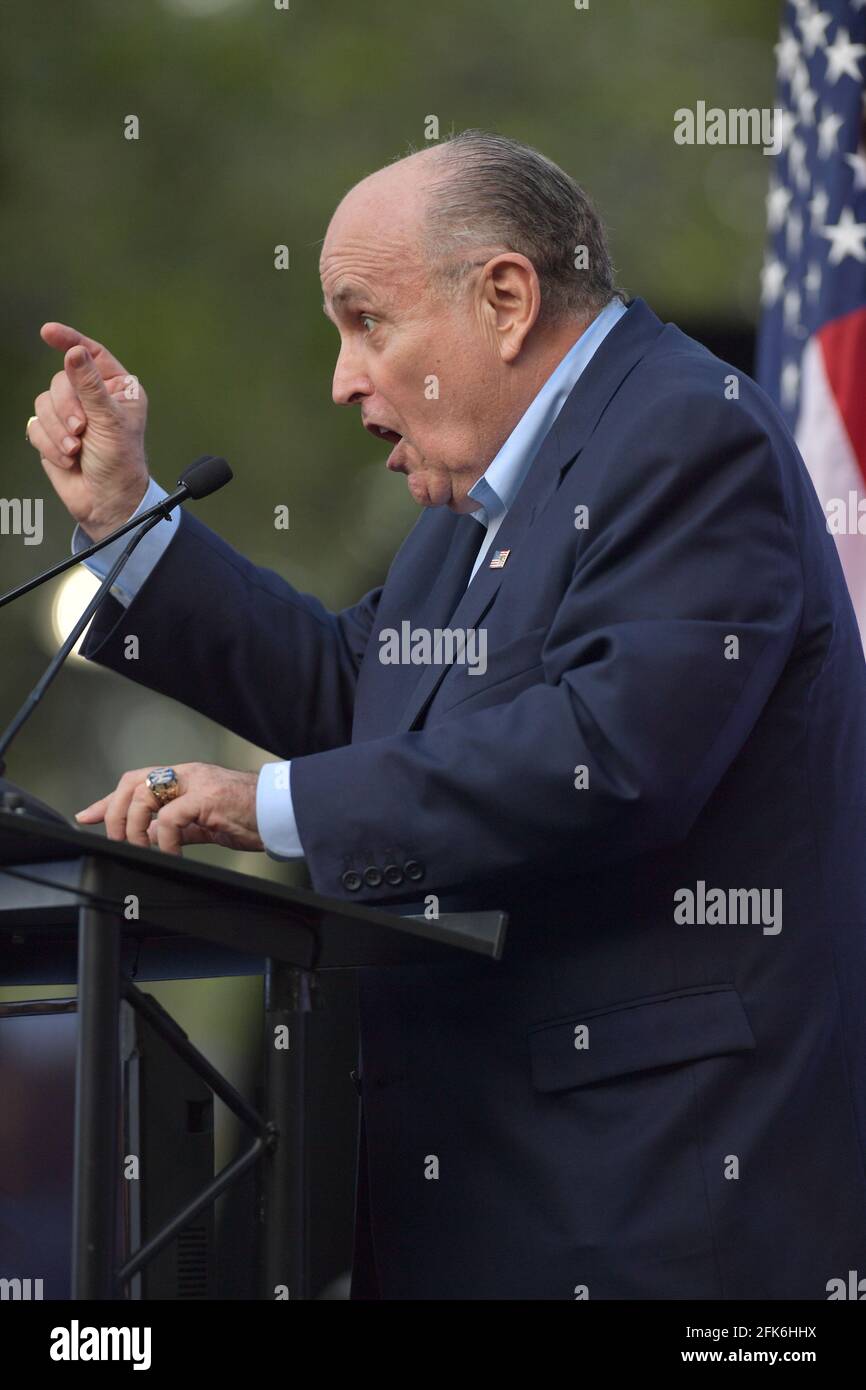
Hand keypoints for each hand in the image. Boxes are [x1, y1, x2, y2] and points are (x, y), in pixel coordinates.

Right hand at [29, 323, 149, 539]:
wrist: (106, 502)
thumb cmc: (120, 464)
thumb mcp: (110, 421)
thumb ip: (89, 385)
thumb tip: (74, 352)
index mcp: (116, 388)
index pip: (91, 354)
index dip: (70, 340)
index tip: (48, 332)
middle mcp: (92, 398)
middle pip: (61, 380)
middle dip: (67, 407)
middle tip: (81, 429)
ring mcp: (70, 415)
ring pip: (44, 402)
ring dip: (58, 430)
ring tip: (76, 449)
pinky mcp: (52, 434)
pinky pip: (36, 425)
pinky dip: (50, 444)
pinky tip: (68, 458)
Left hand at [75, 763, 263, 855]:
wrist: (283, 812)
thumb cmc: (251, 816)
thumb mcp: (206, 821)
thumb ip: (179, 824)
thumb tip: (153, 836)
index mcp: (185, 777)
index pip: (136, 781)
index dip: (108, 801)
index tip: (87, 817)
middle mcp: (187, 774)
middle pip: (132, 783)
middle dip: (115, 813)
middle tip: (117, 840)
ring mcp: (196, 783)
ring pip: (144, 795)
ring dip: (135, 828)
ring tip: (143, 849)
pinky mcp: (207, 798)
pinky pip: (170, 817)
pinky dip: (163, 839)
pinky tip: (171, 853)